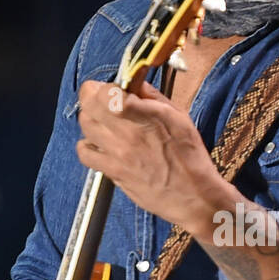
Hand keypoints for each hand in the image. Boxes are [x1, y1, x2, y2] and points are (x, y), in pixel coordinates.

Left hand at [75, 77, 227, 236]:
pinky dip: (87, 144)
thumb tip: (134, 83)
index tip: (112, 89)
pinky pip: (84, 153)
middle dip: (93, 96)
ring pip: (85, 125)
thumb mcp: (179, 118)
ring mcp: (116, 154)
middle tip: (103, 100)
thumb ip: (153, 97)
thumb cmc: (191, 156)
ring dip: (91, 118)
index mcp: (147, 117)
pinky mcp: (112, 172)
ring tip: (103, 121)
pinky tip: (99, 143)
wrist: (193, 196)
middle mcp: (127, 134)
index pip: (107, 93)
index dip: (104, 86)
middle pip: (89, 105)